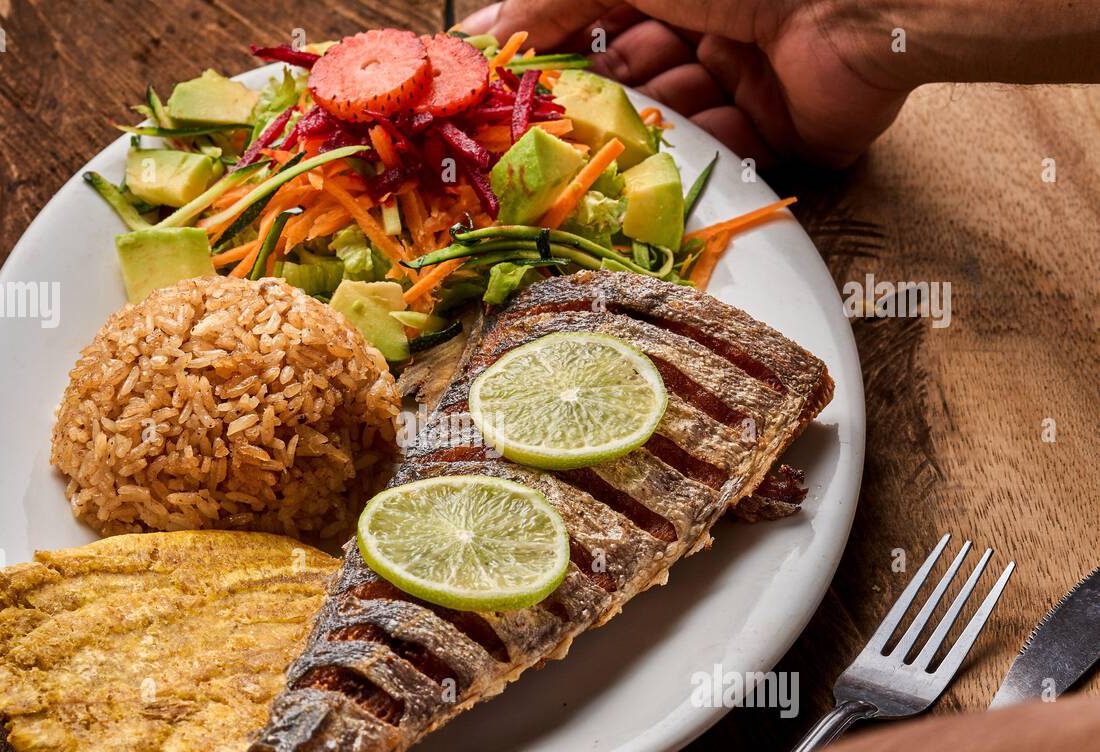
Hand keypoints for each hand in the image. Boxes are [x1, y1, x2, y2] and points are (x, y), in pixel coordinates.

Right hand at [463, 0, 911, 167]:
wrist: (859, 5)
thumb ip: (551, 2)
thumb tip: (475, 34)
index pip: (600, 28)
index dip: (563, 59)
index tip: (520, 94)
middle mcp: (709, 31)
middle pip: (634, 82)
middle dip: (610, 96)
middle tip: (579, 114)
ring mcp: (747, 84)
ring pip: (677, 123)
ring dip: (663, 118)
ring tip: (668, 98)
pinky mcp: (784, 133)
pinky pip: (731, 153)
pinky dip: (716, 145)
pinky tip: (715, 122)